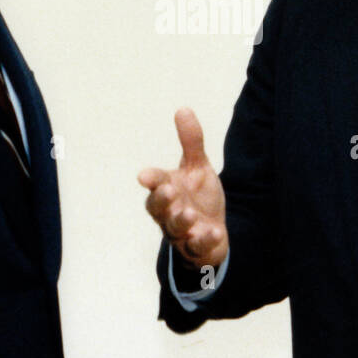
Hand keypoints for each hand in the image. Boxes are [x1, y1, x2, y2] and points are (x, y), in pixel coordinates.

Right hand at [138, 108, 228, 271]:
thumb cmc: (198, 197)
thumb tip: (183, 109)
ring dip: (181, 221)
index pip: (156, 184)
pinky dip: (203, 240)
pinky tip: (214, 231)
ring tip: (189, 213)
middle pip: (158, 209)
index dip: (152, 180)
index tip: (144, 176)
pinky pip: (197, 248)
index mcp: (166, 190)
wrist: (212, 232)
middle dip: (162, 200)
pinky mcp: (196, 249)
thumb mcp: (197, 168)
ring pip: (175, 230)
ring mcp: (182, 233)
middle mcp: (169, 213)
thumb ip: (191, 143)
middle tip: (169, 191)